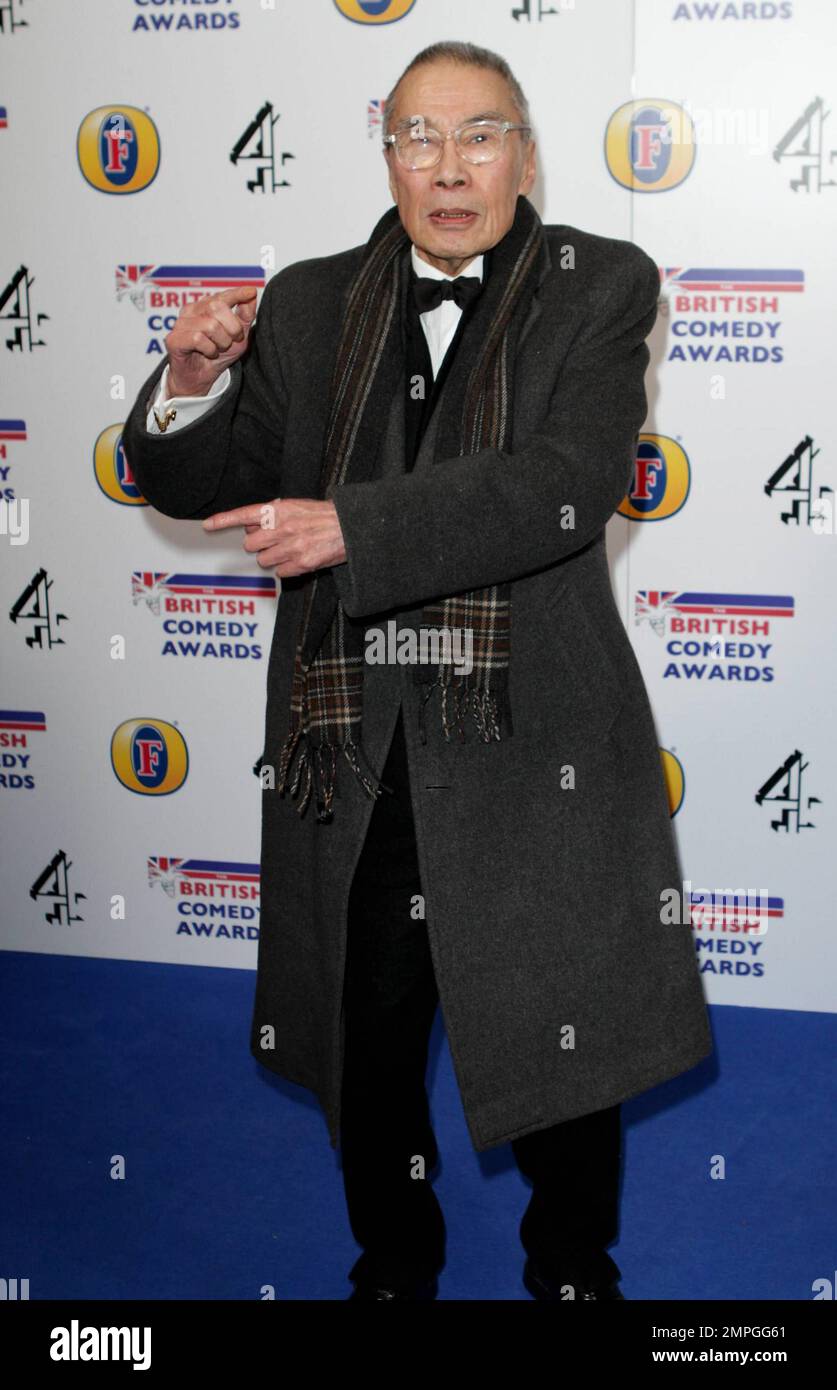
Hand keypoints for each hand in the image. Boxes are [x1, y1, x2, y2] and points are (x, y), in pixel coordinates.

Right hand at [165, 285, 257, 396]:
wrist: (200, 379)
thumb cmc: (217, 355)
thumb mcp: (238, 337)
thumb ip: (245, 316)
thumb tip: (251, 293)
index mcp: (206, 306)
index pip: (222, 296)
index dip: (237, 294)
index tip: (251, 291)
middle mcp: (191, 310)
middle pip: (217, 307)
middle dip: (232, 328)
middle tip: (231, 341)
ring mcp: (181, 324)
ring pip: (210, 325)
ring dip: (221, 342)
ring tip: (218, 349)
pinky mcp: (174, 339)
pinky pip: (197, 339)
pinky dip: (209, 349)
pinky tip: (209, 353)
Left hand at [202, 498, 346, 577]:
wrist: (350, 527)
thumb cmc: (322, 517)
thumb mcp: (296, 506)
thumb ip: (273, 514)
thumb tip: (252, 525)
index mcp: (279, 510)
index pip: (244, 515)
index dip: (223, 521)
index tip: (207, 526)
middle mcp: (281, 528)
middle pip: (250, 545)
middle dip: (259, 545)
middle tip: (274, 541)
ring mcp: (290, 547)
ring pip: (263, 560)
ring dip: (272, 558)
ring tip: (290, 550)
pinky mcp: (301, 564)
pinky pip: (280, 572)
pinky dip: (287, 568)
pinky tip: (299, 559)